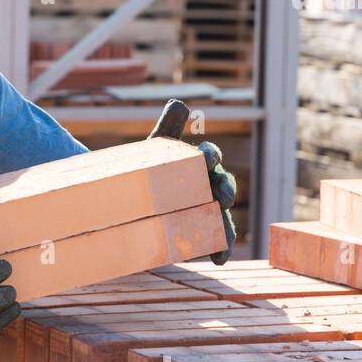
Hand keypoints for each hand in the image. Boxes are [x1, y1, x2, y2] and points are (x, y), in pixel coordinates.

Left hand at [148, 99, 236, 264]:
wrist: (134, 201)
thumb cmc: (150, 169)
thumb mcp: (156, 150)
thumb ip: (168, 128)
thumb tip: (180, 103)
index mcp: (199, 162)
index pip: (210, 155)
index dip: (210, 156)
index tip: (205, 157)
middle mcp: (208, 183)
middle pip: (223, 184)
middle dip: (225, 188)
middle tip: (221, 194)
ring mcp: (206, 207)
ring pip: (222, 214)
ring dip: (226, 223)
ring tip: (225, 233)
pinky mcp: (200, 228)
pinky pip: (216, 239)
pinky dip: (221, 248)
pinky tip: (219, 258)